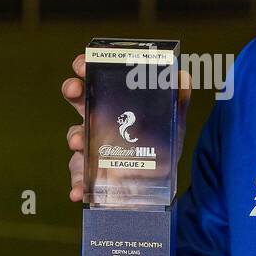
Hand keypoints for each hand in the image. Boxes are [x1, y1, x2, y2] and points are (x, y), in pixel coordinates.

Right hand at [61, 53, 191, 203]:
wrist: (157, 186)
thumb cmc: (158, 147)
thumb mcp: (172, 123)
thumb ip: (178, 101)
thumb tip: (183, 76)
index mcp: (112, 105)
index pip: (94, 80)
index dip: (84, 68)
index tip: (84, 63)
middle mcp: (97, 122)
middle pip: (78, 100)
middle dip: (72, 89)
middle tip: (75, 88)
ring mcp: (90, 148)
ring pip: (75, 137)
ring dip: (74, 138)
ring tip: (80, 144)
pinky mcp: (89, 173)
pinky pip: (79, 179)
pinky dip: (76, 185)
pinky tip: (78, 192)